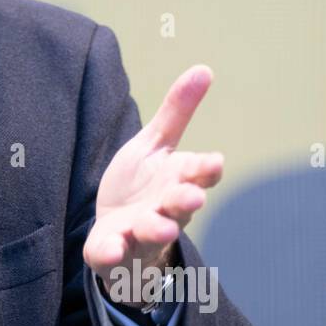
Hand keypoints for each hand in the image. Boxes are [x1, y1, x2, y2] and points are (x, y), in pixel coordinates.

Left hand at [84, 65, 223, 306]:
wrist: (117, 232)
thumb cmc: (142, 185)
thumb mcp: (155, 144)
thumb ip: (177, 112)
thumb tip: (204, 69)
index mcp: (177, 181)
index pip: (198, 174)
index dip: (205, 169)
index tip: (213, 163)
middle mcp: (165, 209)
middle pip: (180, 206)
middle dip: (186, 201)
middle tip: (192, 197)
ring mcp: (140, 232)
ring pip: (152, 232)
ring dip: (157, 228)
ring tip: (161, 224)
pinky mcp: (114, 251)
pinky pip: (113, 255)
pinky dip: (113, 253)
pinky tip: (112, 249)